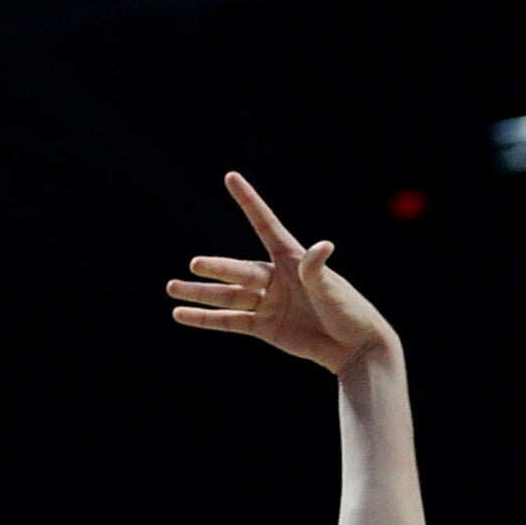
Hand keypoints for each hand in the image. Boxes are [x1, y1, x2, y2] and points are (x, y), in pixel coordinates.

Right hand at [167, 172, 393, 376]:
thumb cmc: (349, 311)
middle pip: (240, 271)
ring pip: (228, 296)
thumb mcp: (332, 289)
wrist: (353, 347)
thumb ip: (318, 269)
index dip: (249, 202)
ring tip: (171, 288)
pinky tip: (181, 314)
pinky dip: (205, 319)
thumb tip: (323, 246)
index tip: (231, 177)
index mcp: (293, 259)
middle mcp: (276, 278)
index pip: (265, 225)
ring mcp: (268, 303)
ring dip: (200, 293)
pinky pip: (230, 322)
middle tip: (195, 265)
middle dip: (218, 268)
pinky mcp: (264, 327)